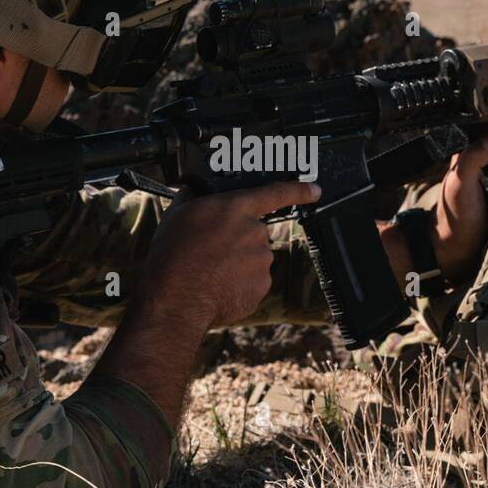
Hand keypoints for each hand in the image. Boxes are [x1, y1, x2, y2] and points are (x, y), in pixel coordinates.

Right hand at [134, 180, 321, 329]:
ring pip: (254, 259)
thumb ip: (196, 198)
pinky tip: (217, 288)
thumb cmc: (172, 255)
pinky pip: (253, 282)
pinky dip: (239, 285)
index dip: (299, 190)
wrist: (176, 297)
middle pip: (254, 233)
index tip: (314, 190)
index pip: (276, 193)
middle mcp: (254, 231)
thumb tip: (198, 190)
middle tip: (211, 254)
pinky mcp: (262, 285)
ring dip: (237, 264)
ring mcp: (261, 260)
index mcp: (235, 208)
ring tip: (210, 273)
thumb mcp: (178, 214)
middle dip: (238, 242)